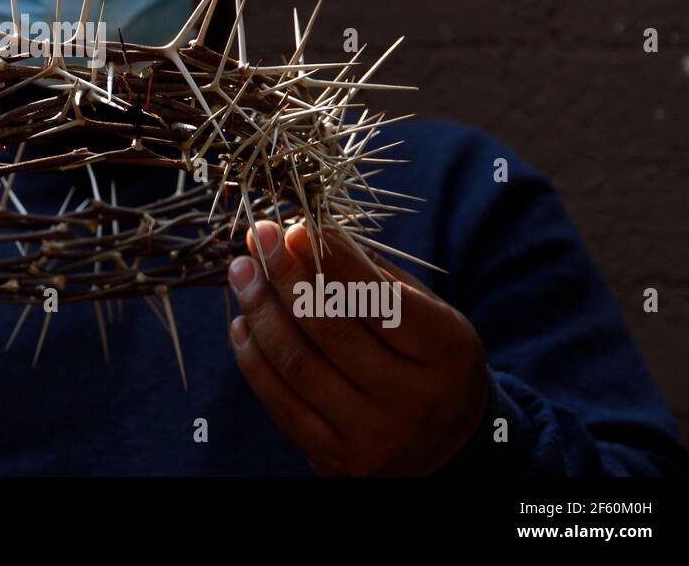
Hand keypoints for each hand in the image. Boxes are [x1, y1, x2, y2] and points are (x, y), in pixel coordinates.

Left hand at [228, 220, 487, 474]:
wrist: (445, 449)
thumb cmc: (427, 360)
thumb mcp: (428, 315)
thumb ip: (373, 276)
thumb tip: (302, 234)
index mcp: (446, 353)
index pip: (381, 301)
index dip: (334, 262)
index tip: (294, 228)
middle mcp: (411, 399)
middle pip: (331, 331)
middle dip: (285, 277)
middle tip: (258, 238)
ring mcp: (371, 435)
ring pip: (298, 364)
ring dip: (261, 311)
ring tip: (242, 273)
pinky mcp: (335, 459)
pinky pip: (281, 403)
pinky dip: (254, 359)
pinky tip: (243, 323)